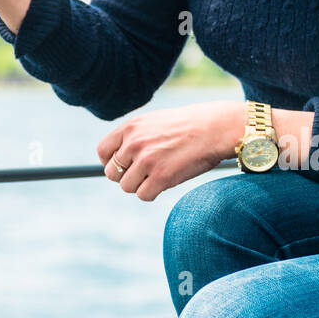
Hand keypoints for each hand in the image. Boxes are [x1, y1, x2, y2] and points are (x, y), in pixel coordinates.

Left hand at [95, 101, 245, 201]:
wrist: (216, 127)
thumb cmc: (188, 125)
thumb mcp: (155, 122)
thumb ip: (135, 137)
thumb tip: (119, 159)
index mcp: (130, 127)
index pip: (103, 152)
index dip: (111, 162)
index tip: (124, 166)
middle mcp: (134, 143)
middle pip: (112, 173)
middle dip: (126, 177)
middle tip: (145, 174)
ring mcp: (146, 160)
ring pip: (127, 187)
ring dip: (141, 186)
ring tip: (158, 176)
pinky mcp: (161, 177)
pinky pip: (143, 195)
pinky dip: (152, 193)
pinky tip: (165, 183)